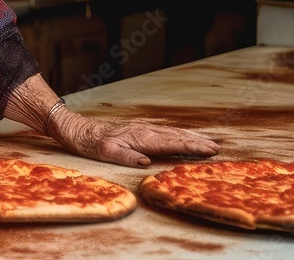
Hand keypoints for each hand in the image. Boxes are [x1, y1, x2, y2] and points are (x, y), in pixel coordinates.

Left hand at [51, 108, 219, 166]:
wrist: (77, 129)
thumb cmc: (90, 142)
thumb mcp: (104, 152)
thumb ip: (126, 156)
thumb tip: (146, 163)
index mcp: (140, 137)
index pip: (171, 142)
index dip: (191, 146)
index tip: (209, 150)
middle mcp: (144, 131)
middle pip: (175, 136)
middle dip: (196, 141)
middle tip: (216, 148)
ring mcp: (142, 129)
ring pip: (171, 132)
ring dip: (189, 137)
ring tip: (206, 142)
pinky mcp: (138, 130)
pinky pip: (163, 133)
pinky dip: (177, 135)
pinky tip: (182, 137)